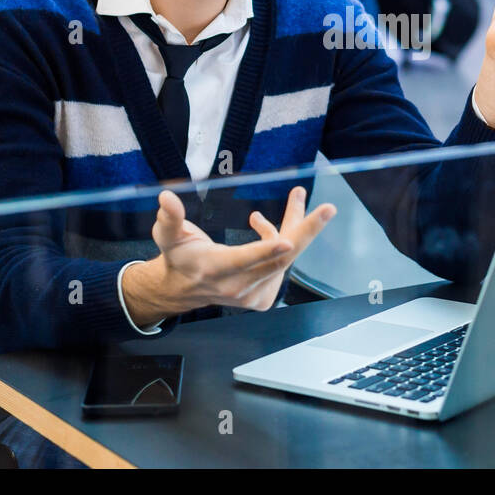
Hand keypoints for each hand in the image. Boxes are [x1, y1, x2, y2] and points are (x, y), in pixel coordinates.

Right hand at [121, 186, 335, 326]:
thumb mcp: (167, 236)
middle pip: (279, 259)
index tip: (286, 241)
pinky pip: (282, 265)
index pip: (243, 260)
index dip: (265, 250)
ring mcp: (253, 295)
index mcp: (216, 269)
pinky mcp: (263, 298)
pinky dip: (281, 243)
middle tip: (327, 210)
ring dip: (293, 226)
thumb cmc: (179, 258)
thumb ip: (170, 217)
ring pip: (285, 257)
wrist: (183, 290)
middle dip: (305, 231)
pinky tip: (267, 229)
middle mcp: (237, 286)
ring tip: (295, 197)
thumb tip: (166, 197)